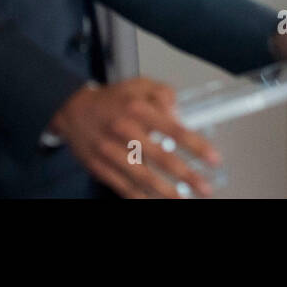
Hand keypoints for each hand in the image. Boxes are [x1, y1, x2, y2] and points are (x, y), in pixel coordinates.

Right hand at [48, 78, 217, 198]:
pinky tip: (154, 202)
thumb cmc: (112, 99)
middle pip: (160, 157)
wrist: (73, 110)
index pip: (173, 129)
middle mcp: (125, 130)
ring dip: (165, 192)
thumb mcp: (140, 84)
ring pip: (142, 177)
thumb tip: (179, 115)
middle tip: (205, 187)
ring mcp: (111, 151)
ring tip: (183, 200)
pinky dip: (140, 198)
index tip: (213, 159)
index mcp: (138, 108)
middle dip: (186, 175)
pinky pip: (123, 187)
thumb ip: (164, 94)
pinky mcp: (100, 167)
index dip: (196, 146)